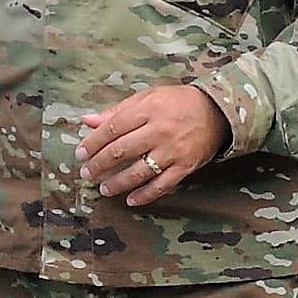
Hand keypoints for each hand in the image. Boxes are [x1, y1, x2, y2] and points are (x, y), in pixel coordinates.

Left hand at [81, 84, 228, 205]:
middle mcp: (159, 130)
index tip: (80, 153)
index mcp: (148, 109)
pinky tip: (130, 200)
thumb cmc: (177, 102)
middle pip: (121, 151)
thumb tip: (87, 121)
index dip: (93, 143)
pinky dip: (145, 195)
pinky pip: (162, 185)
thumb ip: (117, 111)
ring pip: (139, 172)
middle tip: (86, 173)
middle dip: (99, 164)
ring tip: (103, 188)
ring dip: (117, 183)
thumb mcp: (147, 97)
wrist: (218, 111)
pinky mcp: (185, 166)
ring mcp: (173, 151)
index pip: (113, 129)